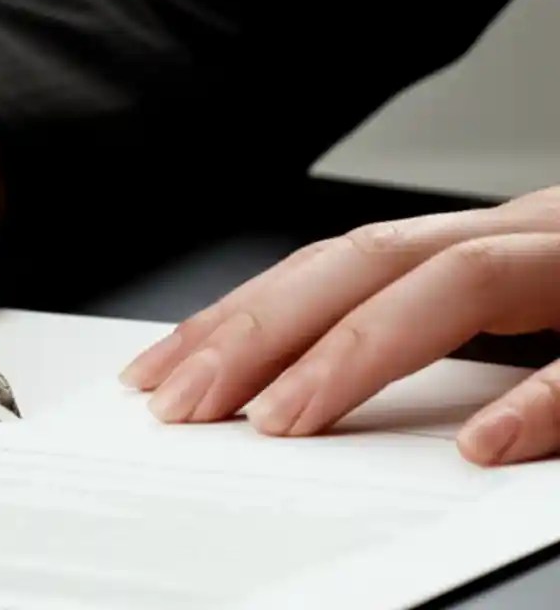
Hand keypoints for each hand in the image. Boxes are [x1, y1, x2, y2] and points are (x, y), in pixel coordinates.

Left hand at [120, 186, 559, 465]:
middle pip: (365, 260)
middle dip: (261, 329)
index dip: (237, 316)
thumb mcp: (516, 313)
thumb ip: (423, 338)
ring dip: (356, 350)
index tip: (160, 373)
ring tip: (283, 419)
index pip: (329, 267)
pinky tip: (482, 445)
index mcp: (478, 245)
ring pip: (463, 280)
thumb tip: (292, 387)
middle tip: (183, 403)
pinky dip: (545, 396)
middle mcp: (526, 236)